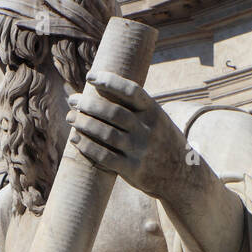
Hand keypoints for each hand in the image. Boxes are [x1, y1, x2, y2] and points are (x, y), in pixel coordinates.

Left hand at [66, 70, 189, 200]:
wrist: (180, 175)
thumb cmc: (160, 141)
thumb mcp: (156, 120)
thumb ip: (135, 108)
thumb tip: (103, 90)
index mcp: (154, 112)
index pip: (130, 90)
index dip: (109, 81)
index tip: (91, 77)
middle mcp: (147, 130)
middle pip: (113, 112)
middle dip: (89, 104)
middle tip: (73, 100)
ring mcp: (140, 150)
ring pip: (106, 134)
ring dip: (84, 124)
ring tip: (71, 117)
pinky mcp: (133, 170)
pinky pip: (105, 157)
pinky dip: (87, 147)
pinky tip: (75, 139)